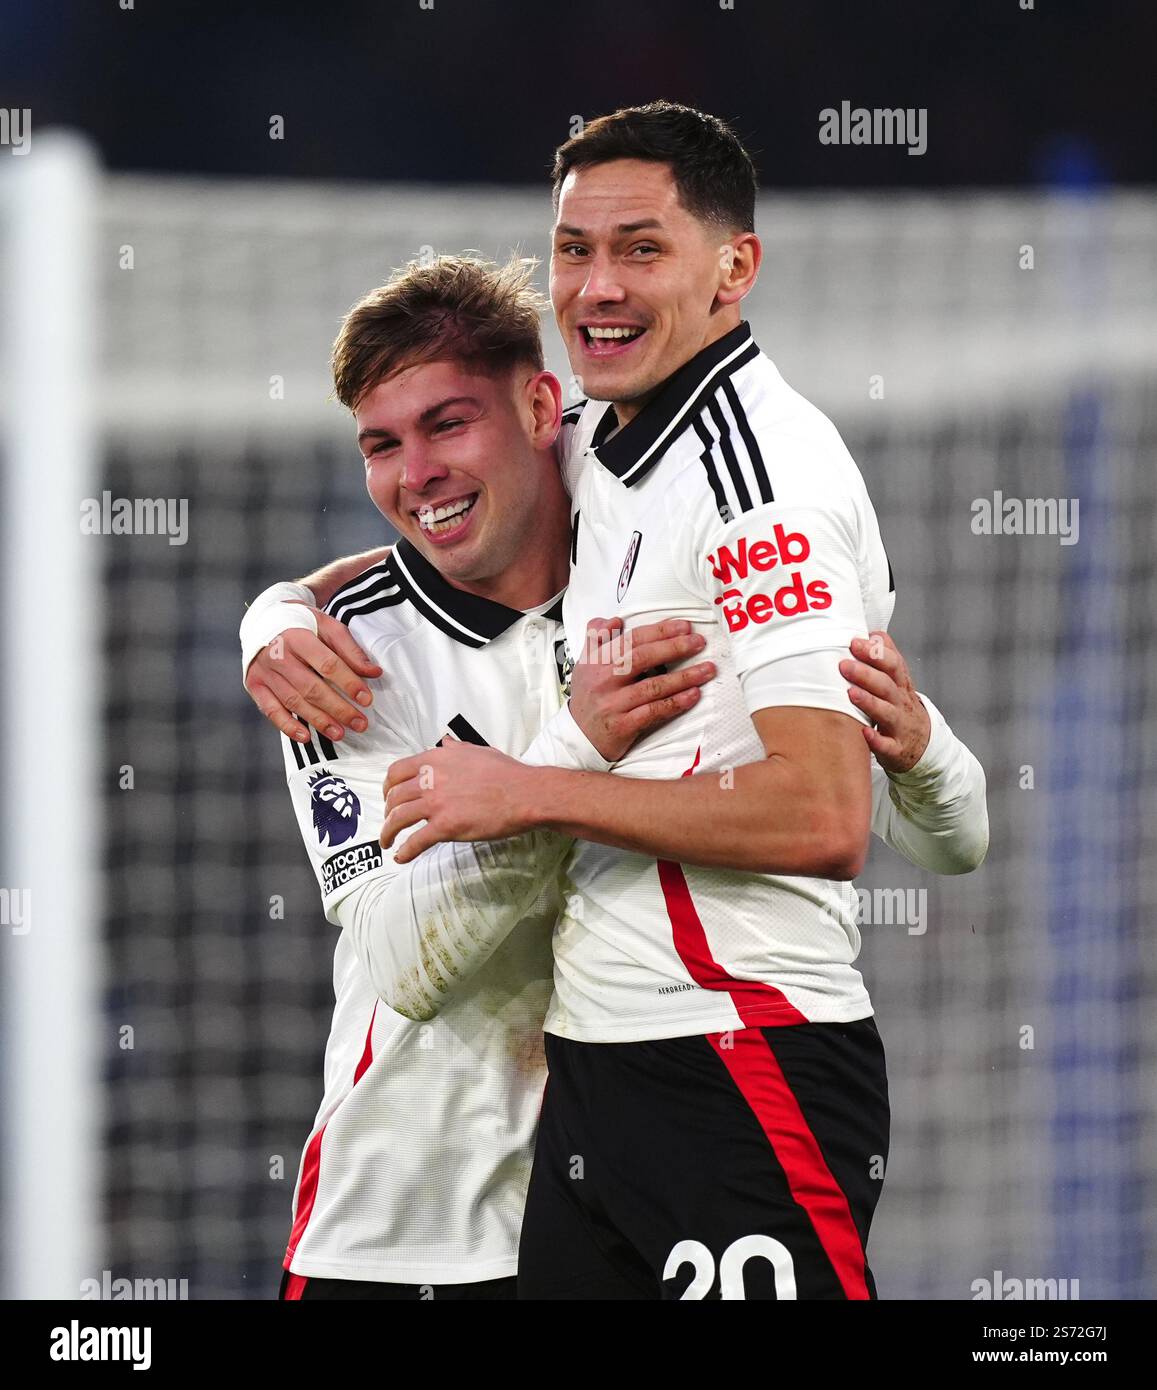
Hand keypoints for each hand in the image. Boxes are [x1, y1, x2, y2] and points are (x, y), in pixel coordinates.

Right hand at [244, 606, 382, 743]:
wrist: (265, 621)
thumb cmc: (302, 625)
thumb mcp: (328, 626)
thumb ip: (350, 650)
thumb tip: (374, 672)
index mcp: (298, 637)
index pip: (327, 664)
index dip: (349, 683)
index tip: (366, 700)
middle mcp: (278, 655)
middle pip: (311, 688)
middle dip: (338, 709)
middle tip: (359, 724)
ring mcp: (264, 672)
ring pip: (293, 701)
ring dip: (318, 721)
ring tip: (340, 733)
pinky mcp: (255, 685)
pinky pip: (271, 710)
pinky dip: (287, 726)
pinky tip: (306, 737)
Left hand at [381, 742, 534, 863]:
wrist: (525, 794)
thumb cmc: (506, 773)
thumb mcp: (477, 751)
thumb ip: (456, 748)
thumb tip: (446, 742)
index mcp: (436, 760)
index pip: (396, 771)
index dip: (387, 787)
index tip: (388, 796)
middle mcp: (430, 779)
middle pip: (394, 796)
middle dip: (387, 811)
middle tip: (390, 820)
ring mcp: (437, 803)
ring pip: (398, 819)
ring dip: (388, 833)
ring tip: (388, 842)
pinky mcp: (446, 826)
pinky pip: (416, 841)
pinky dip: (405, 851)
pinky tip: (401, 857)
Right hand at [569, 616, 715, 761]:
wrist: (577, 737)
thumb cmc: (588, 697)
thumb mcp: (585, 664)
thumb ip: (597, 638)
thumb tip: (614, 620)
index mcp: (598, 661)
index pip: (632, 639)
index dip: (660, 631)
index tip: (684, 626)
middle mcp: (605, 680)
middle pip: (643, 658)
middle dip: (674, 647)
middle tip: (699, 642)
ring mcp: (613, 704)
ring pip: (652, 686)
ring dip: (683, 677)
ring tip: (707, 669)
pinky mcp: (622, 726)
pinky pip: (653, 712)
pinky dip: (675, 703)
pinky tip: (693, 695)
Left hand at [840, 632, 930, 774]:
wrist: (922, 745)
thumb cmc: (900, 707)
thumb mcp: (897, 681)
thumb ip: (885, 657)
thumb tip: (871, 632)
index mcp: (900, 683)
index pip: (893, 663)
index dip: (876, 652)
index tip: (855, 642)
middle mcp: (901, 702)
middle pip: (887, 685)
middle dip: (866, 674)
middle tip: (843, 665)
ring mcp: (899, 726)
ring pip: (886, 712)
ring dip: (869, 702)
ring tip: (850, 693)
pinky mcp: (895, 749)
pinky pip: (887, 745)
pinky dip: (876, 740)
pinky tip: (863, 733)